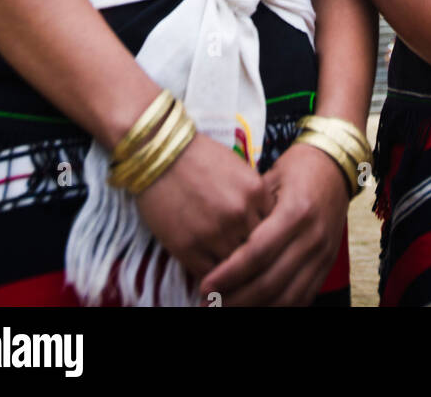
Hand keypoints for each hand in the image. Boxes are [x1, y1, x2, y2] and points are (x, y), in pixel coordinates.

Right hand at [134, 132, 272, 280]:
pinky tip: (210, 269)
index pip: (273, 226)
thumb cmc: (197, 156)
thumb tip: (263, 220)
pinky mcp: (188, 248)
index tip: (256, 237)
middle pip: (256, 248)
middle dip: (250, 252)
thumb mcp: (236, 166)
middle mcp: (239, 213)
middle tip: (243, 255)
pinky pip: (209, 274)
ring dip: (231, 266)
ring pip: (234, 265)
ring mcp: (214, 233)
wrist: (157, 154)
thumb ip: (253, 195)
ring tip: (226, 265)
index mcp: (255, 190)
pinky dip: (212, 276)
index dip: (265, 234)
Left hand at [198, 140, 350, 306]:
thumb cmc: (297, 168)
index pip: (258, 253)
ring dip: (255, 308)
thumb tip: (215, 245)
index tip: (205, 285)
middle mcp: (312, 237)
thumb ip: (249, 212)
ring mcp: (323, 254)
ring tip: (226, 309)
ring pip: (287, 297)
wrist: (336, 166)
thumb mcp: (270, 180)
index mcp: (296, 211)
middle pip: (271, 281)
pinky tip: (256, 308)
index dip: (229, 274)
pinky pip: (303, 297)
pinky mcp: (327, 265)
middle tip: (208, 304)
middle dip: (237, 299)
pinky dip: (278, 307)